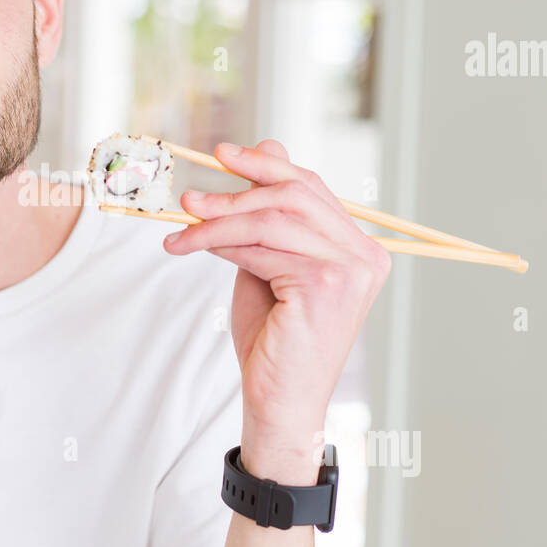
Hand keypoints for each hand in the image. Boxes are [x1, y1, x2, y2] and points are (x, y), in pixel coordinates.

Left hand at [164, 140, 391, 482]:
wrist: (278, 400)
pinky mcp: (326, 285)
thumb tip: (267, 146)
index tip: (221, 154)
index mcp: (359, 247)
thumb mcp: (266, 263)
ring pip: (270, 220)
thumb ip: (266, 216)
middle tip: (189, 197)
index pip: (310, 187)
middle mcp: (365, 254)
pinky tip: (191, 248)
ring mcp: (350, 269)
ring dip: (216, 219)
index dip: (266, 165)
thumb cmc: (273, 338)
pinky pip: (260, 248)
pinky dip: (219, 242)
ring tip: (180, 226)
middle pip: (293, 195)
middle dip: (236, 189)